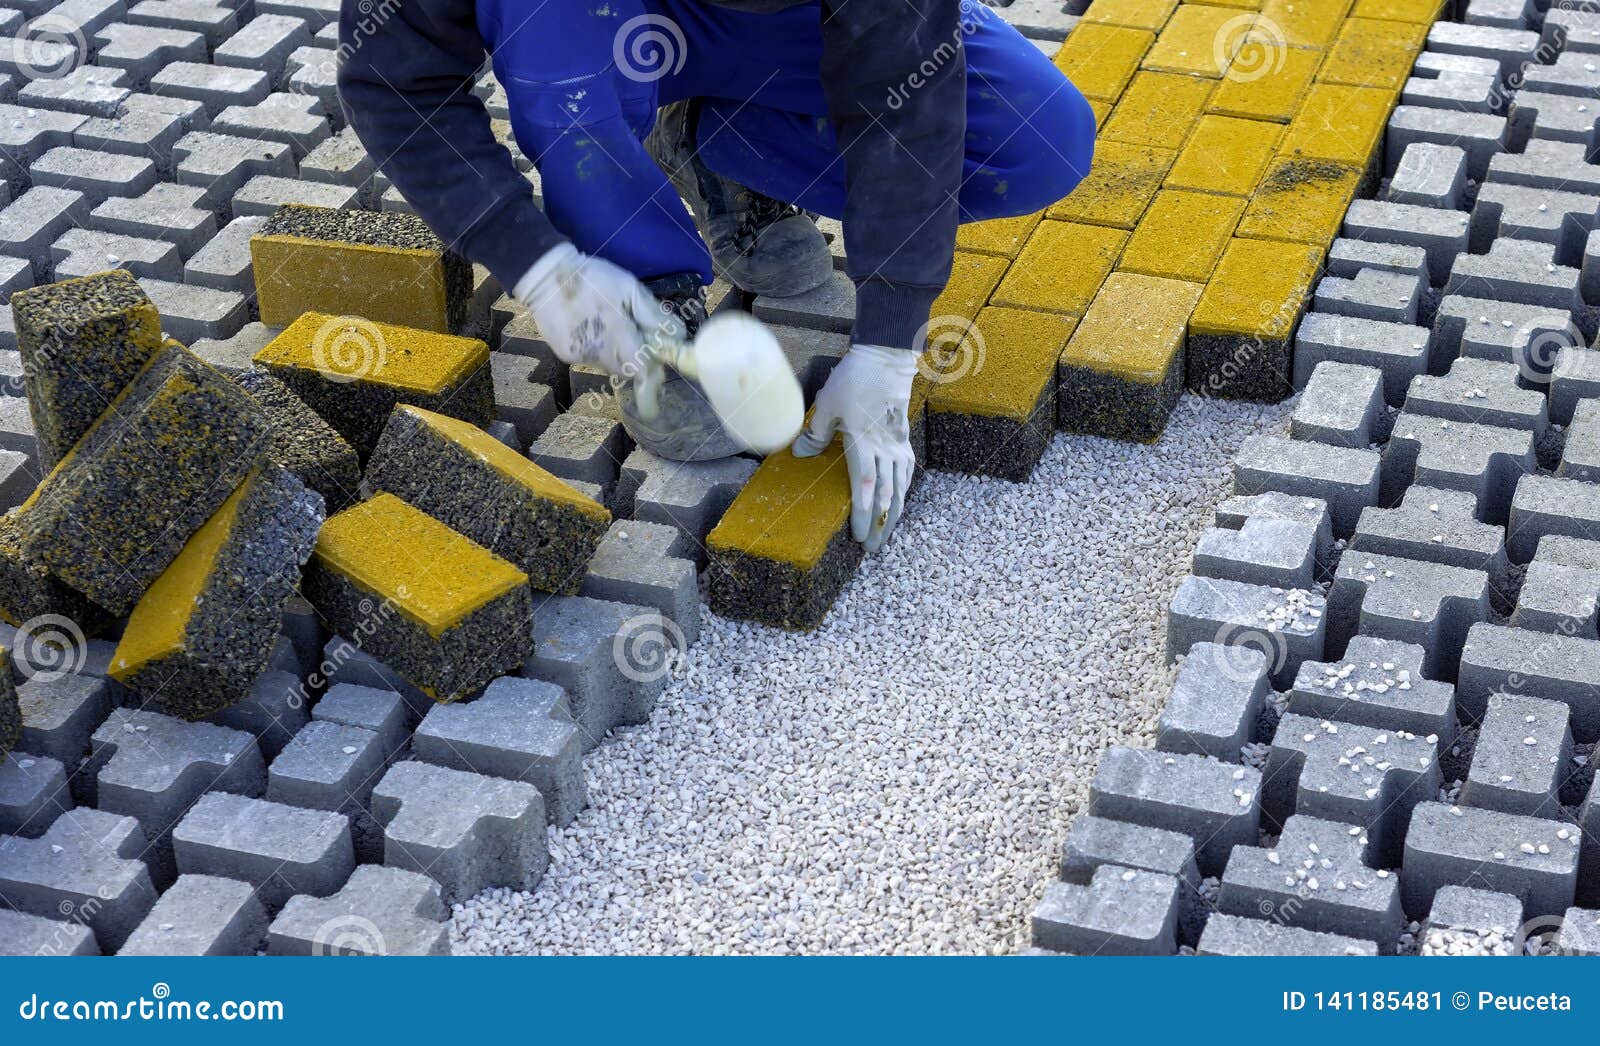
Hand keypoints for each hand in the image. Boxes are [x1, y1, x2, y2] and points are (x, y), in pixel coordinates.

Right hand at [512, 243, 669, 378]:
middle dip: (635, 360)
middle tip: (634, 339)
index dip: (651, 371)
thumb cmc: (593, 278)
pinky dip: (596, 349)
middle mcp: (598, 351)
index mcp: (617, 333)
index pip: (640, 370)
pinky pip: (590, 358)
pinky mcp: (566, 355)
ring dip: (615, 354)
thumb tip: (677, 336)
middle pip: (626, 370)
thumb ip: (653, 314)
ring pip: (608, 365)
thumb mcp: (628, 287)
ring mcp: (581, 356)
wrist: (544, 276)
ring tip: (609, 328)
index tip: (656, 365)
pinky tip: (589, 328)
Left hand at [791, 343, 916, 553]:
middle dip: (880, 524)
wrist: (886, 358)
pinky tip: (900, 501)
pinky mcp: (904, 438)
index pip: (864, 487)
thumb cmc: (854, 380)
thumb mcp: (827, 404)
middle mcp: (884, 449)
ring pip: (900, 488)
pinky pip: (907, 472)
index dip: (863, 515)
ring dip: (894, 514)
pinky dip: (904, 491)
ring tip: (888, 533)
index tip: (859, 536)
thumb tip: (800, 453)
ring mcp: (897, 444)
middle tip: (873, 548)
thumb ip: (815, 433)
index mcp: (863, 443)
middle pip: (886, 495)